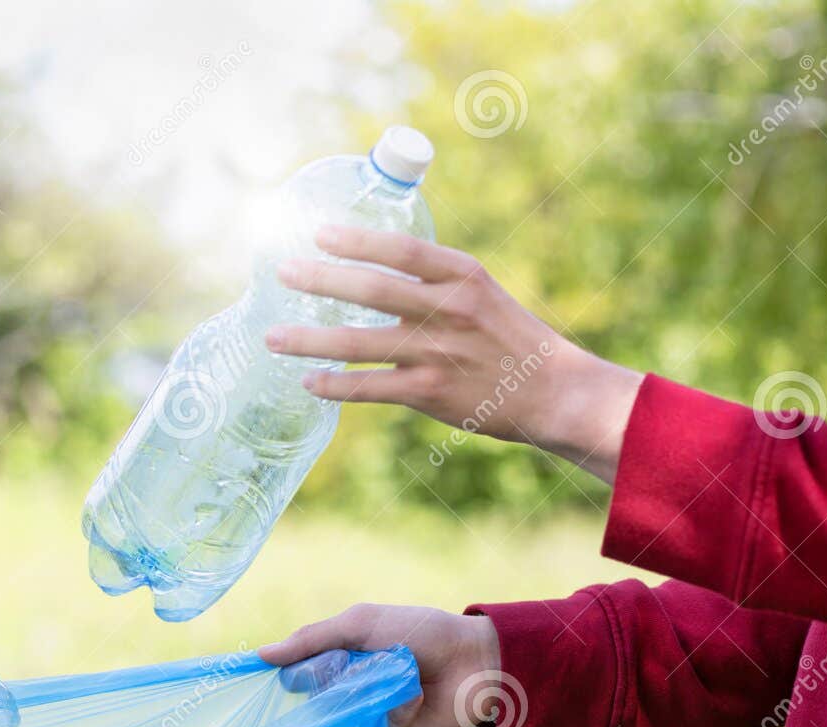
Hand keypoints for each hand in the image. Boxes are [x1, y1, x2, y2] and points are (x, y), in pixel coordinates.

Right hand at [259, 604, 501, 726]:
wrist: (476, 660)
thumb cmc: (420, 631)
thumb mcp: (361, 622)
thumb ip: (312, 638)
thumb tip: (260, 656)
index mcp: (337, 660)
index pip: (297, 675)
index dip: (297, 674)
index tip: (300, 669)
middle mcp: (348, 691)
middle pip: (315, 700)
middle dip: (339, 682)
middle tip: (363, 667)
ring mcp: (369, 716)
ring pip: (342, 721)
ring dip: (369, 696)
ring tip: (399, 678)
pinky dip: (394, 713)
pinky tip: (415, 698)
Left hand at [263, 226, 644, 482]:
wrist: (554, 391)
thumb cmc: (509, 338)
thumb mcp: (479, 292)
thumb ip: (431, 281)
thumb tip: (371, 267)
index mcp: (463, 276)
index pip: (401, 249)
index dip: (356, 240)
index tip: (318, 233)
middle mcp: (449, 310)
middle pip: (371, 290)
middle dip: (320, 280)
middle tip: (282, 273)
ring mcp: (437, 353)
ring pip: (358, 343)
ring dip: (309, 340)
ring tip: (272, 337)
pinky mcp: (430, 393)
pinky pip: (369, 388)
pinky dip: (334, 385)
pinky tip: (307, 382)